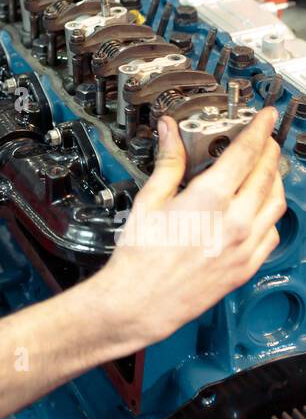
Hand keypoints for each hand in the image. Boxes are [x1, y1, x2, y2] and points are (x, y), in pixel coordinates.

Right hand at [96, 109, 284, 350]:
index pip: (246, 153)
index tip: (266, 117)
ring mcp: (245, 247)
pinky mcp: (246, 267)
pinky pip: (272, 234)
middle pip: (266, 174)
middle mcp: (235, 222)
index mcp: (210, 200)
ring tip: (264, 169)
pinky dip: (271, 214)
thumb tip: (170, 132)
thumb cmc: (140, 256)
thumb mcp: (150, 199)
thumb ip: (169, 161)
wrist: (140, 301)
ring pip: (277, 203)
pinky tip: (259, 208)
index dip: (259, 129)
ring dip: (274, 180)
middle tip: (264, 138)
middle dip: (268, 149)